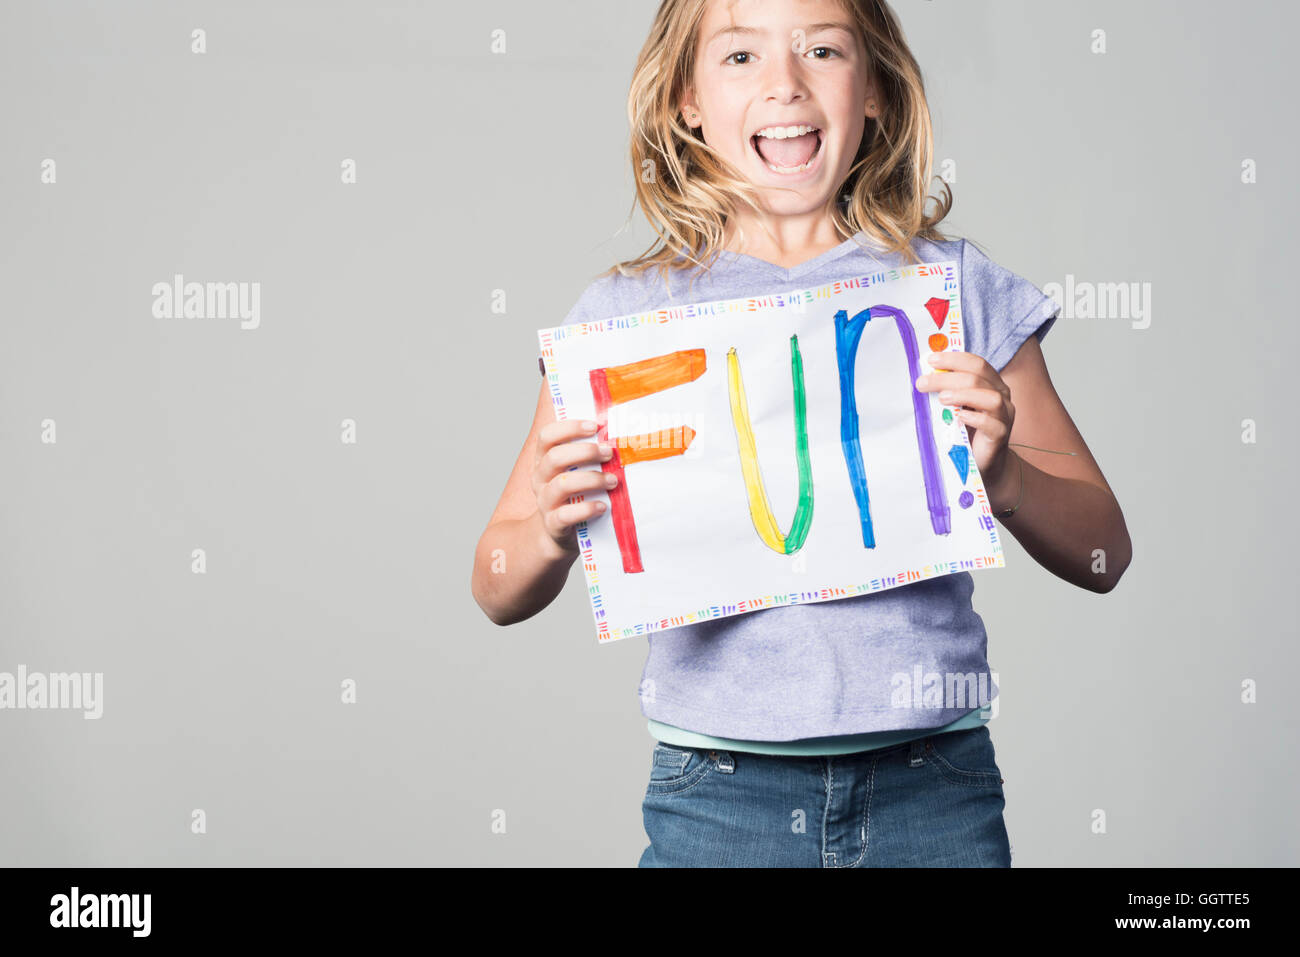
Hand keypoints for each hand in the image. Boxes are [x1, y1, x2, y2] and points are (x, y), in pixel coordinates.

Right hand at [531, 418, 617, 553]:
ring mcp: (544, 501)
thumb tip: (620, 435)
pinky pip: (566, 514)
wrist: (558, 532)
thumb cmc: (574, 494)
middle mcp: (539, 478)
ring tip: (613, 481)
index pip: (547, 436)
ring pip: (562, 485)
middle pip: (555, 458)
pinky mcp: (553, 523)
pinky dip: (586, 509)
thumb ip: (589, 455)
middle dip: (585, 452)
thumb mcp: (576, 471)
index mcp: (543, 460)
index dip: (569, 428)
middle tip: (609, 453)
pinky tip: (603, 506)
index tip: (594, 426)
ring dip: (591, 479)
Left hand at [914, 350, 1016, 494]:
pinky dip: (974, 418)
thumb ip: (947, 392)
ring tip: (941, 398)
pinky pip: (991, 424)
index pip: (977, 364)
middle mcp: (1001, 396)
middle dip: (948, 377)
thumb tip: (923, 378)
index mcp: (991, 384)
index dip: (954, 359)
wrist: (984, 464)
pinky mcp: (1001, 435)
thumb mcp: (956, 407)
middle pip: (978, 378)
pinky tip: (959, 417)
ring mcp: (1004, 416)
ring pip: (990, 397)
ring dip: (963, 394)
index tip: (931, 360)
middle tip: (923, 383)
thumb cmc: (968, 432)